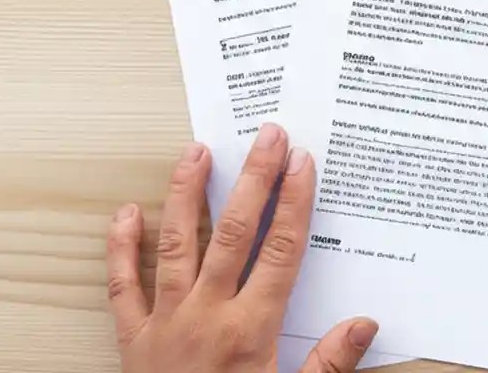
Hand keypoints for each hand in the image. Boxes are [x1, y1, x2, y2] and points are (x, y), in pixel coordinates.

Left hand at [105, 123, 378, 372]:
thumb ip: (330, 365)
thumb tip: (365, 325)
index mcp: (250, 331)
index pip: (281, 250)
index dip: (294, 202)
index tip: (303, 163)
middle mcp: (206, 316)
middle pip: (234, 232)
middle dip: (254, 179)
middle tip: (266, 136)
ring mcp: (166, 323)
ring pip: (177, 244)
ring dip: (187, 194)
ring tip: (197, 152)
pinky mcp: (133, 339)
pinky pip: (123, 285)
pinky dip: (122, 247)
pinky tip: (126, 213)